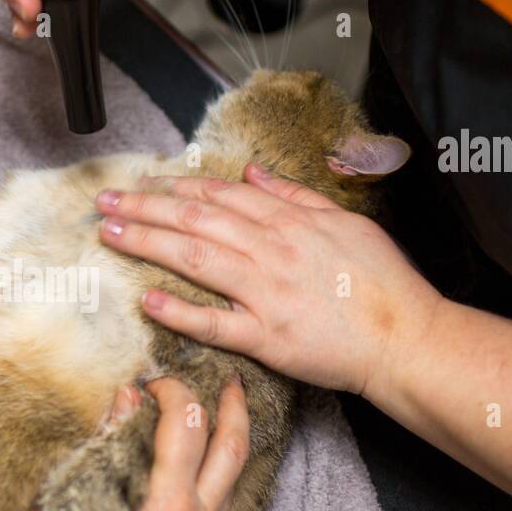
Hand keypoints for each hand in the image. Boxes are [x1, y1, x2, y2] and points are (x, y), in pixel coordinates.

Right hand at [74, 377, 248, 510]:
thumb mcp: (80, 496)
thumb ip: (110, 442)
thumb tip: (129, 397)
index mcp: (166, 508)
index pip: (186, 427)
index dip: (174, 393)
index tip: (155, 383)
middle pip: (232, 451)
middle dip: (234, 407)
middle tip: (231, 379)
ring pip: (233, 481)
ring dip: (230, 441)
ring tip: (224, 411)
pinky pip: (218, 506)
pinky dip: (215, 474)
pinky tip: (199, 461)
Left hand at [95, 166, 442, 394]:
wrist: (406, 338)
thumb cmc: (382, 283)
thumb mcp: (345, 222)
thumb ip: (295, 196)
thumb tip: (252, 172)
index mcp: (291, 223)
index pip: (221, 195)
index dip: (175, 187)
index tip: (142, 183)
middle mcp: (273, 251)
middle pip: (197, 219)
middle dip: (146, 207)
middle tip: (105, 202)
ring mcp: (268, 294)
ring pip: (197, 259)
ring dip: (149, 243)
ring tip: (111, 234)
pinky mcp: (268, 337)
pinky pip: (217, 323)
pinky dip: (180, 312)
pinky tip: (147, 301)